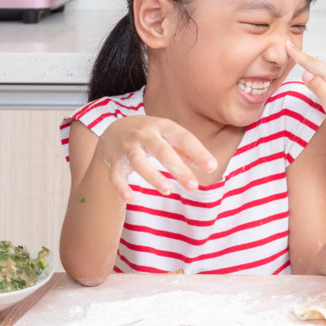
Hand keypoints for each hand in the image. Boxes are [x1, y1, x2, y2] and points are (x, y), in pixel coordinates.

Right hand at [95, 116, 217, 200]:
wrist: (115, 130)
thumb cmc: (153, 136)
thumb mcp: (170, 137)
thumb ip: (188, 151)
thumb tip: (211, 166)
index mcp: (163, 127)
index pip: (183, 138)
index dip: (198, 152)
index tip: (212, 167)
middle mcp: (144, 135)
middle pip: (162, 151)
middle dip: (178, 168)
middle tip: (193, 186)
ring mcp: (127, 147)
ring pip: (138, 161)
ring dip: (152, 176)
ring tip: (168, 190)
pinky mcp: (114, 160)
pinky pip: (116, 174)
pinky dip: (121, 187)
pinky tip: (130, 198)